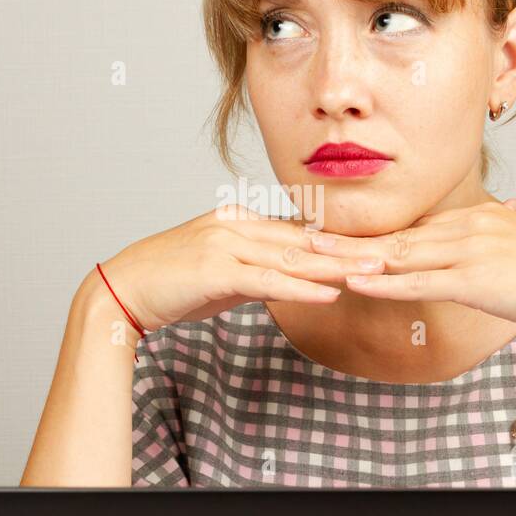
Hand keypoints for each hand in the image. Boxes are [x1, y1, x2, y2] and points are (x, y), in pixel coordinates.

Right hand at [95, 205, 383, 331]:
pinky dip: (301, 286)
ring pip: (292, 257)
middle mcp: (237, 227)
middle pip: (305, 240)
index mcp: (241, 223)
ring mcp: (226, 245)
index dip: (340, 242)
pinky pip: (267, 279)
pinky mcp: (215, 269)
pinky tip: (329, 292)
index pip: (300, 233)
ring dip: (336, 266)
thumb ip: (257, 273)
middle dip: (350, 249)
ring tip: (374, 272)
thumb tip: (289, 281)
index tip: (376, 248)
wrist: (122, 291)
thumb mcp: (223, 277)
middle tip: (394, 254)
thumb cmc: (171, 286)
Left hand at [304, 198, 515, 335]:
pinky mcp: (473, 279)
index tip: (332, 234)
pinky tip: (355, 283)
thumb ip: (489, 243)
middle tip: (302, 240)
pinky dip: (384, 283)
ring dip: (352, 259)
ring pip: (397, 255)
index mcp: (473, 218)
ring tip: (312, 258)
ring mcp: (468, 251)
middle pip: (393, 236)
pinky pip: (419, 282)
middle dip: (345, 241)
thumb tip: (475, 242)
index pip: (409, 226)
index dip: (367, 233)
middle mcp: (465, 227)